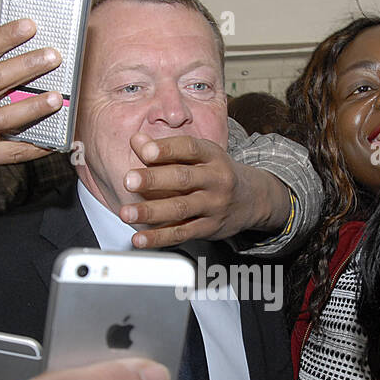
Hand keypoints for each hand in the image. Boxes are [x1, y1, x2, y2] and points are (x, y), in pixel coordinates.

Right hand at [0, 18, 63, 186]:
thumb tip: (33, 50)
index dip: (5, 37)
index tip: (30, 26)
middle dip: (27, 66)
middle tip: (53, 57)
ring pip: (4, 116)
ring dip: (33, 106)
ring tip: (57, 98)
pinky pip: (14, 151)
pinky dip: (37, 145)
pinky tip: (56, 139)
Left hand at [119, 133, 290, 248]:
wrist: (252, 199)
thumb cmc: (217, 173)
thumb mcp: (199, 155)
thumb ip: (166, 149)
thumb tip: (136, 140)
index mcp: (212, 156)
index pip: (188, 148)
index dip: (166, 149)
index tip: (144, 150)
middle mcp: (215, 179)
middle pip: (183, 178)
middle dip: (154, 180)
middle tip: (130, 181)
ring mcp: (214, 205)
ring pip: (180, 208)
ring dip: (151, 211)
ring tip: (127, 212)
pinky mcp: (209, 228)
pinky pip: (182, 233)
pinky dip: (159, 237)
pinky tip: (141, 238)